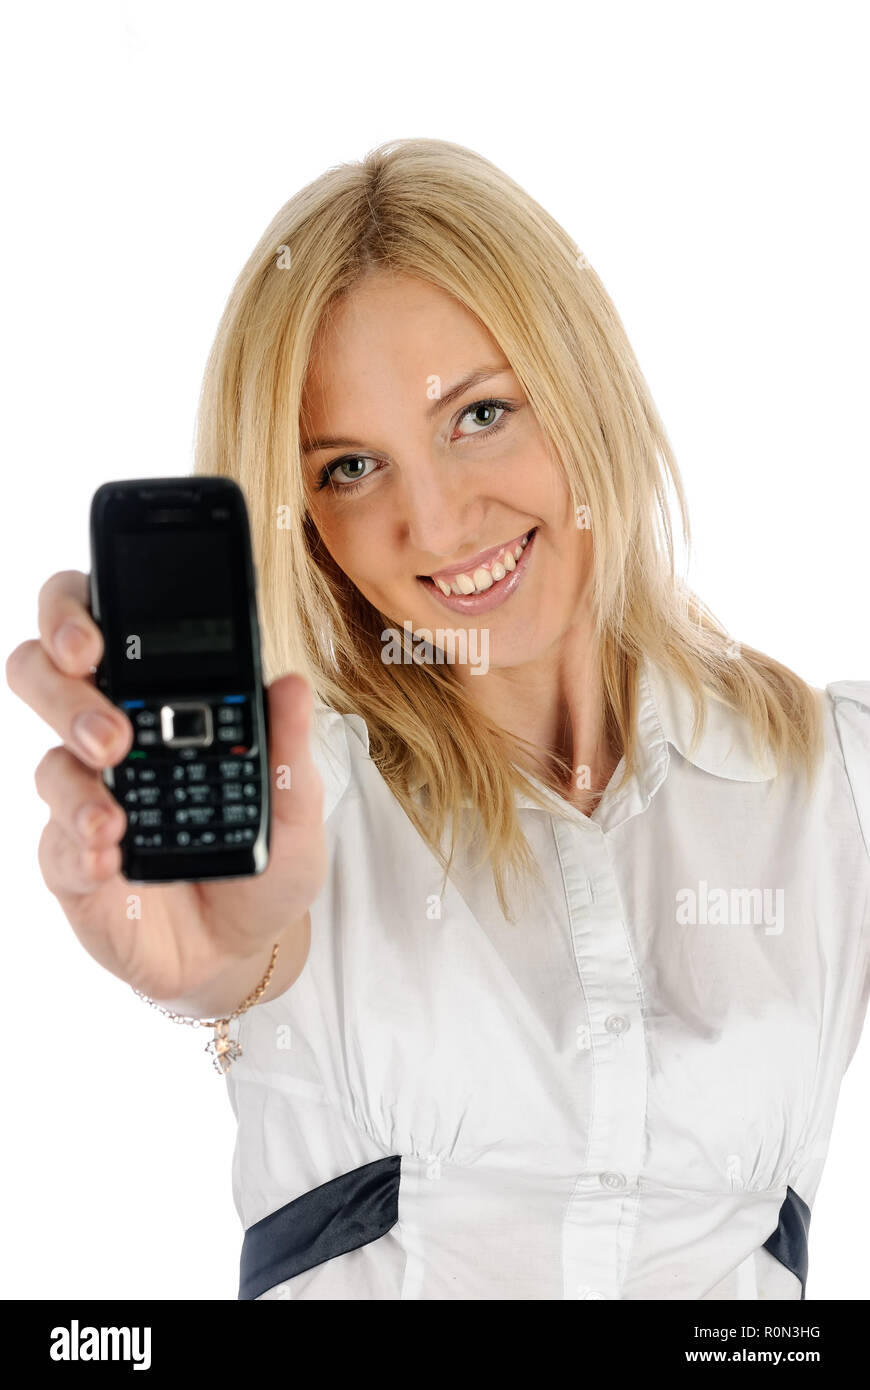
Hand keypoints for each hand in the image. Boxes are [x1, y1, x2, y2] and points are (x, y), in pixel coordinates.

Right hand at [6, 570, 326, 1003]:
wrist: (244, 947)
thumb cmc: (261, 861)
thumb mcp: (293, 803)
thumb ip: (286, 745)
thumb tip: (290, 683)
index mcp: (158, 701)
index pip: (96, 628)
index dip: (75, 614)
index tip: (94, 637)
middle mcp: (109, 737)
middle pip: (44, 678)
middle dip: (61, 688)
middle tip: (113, 729)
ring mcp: (86, 799)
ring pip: (49, 762)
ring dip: (78, 778)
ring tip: (117, 814)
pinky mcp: (73, 862)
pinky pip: (57, 844)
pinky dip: (80, 847)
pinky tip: (108, 856)